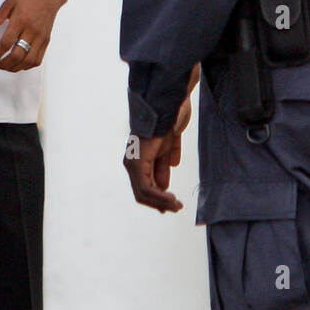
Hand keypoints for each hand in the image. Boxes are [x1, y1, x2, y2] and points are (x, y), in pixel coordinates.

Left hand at [0, 0, 65, 71]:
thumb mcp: (9, 3)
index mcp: (20, 21)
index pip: (6, 43)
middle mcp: (31, 31)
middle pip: (17, 56)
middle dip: (3, 65)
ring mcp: (40, 37)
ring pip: (28, 61)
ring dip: (15, 68)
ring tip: (6, 66)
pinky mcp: (46, 41)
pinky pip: (38, 59)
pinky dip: (27, 66)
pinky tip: (19, 63)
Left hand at [123, 72, 195, 213]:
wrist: (169, 102)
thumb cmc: (169, 119)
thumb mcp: (168, 148)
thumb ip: (163, 165)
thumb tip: (163, 186)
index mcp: (139, 157)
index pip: (144, 185)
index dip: (158, 198)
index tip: (173, 205)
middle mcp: (132, 161)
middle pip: (142, 192)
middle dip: (160, 202)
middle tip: (176, 208)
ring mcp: (133, 161)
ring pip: (143, 192)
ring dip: (161, 202)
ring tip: (176, 206)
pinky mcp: (138, 161)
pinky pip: (146, 187)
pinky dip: (159, 197)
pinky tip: (172, 199)